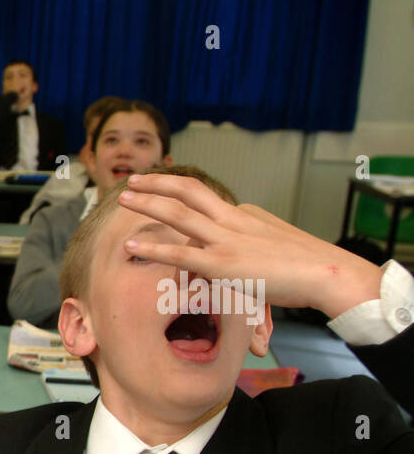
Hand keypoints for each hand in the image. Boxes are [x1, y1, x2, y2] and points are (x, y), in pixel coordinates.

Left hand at [120, 173, 382, 317]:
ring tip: (123, 198)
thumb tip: (234, 258)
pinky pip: (180, 253)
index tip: (159, 190)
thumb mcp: (273, 249)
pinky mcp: (223, 264)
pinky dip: (153, 247)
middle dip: (157, 183)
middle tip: (134, 179)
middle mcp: (233, 219)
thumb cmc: (307, 268)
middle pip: (189, 191)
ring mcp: (226, 240)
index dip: (179, 195)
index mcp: (245, 214)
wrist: (329, 273)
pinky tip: (131, 244)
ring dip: (148, 203)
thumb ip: (249, 249)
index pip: (206, 201)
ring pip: (178, 213)